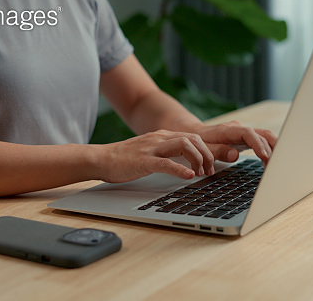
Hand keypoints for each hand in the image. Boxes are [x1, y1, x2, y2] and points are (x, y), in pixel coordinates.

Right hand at [93, 130, 214, 182]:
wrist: (102, 159)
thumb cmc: (126, 159)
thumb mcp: (152, 151)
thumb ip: (168, 152)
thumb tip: (187, 162)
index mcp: (163, 136)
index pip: (193, 137)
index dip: (207, 151)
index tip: (211, 165)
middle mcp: (160, 138)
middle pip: (194, 139)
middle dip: (207, 155)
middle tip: (209, 171)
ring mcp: (152, 148)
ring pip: (184, 146)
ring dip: (198, 160)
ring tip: (201, 173)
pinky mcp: (144, 161)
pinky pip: (166, 162)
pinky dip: (181, 169)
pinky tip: (189, 176)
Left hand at [194, 121, 276, 163]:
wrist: (195, 133)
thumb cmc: (198, 142)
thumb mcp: (203, 148)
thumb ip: (218, 151)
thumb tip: (235, 155)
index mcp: (227, 130)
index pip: (248, 134)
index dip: (258, 144)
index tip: (265, 156)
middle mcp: (238, 128)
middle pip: (262, 134)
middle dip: (272, 148)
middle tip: (275, 166)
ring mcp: (244, 132)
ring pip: (265, 136)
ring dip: (273, 149)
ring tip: (274, 166)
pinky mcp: (247, 137)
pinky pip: (262, 141)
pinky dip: (269, 150)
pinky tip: (270, 162)